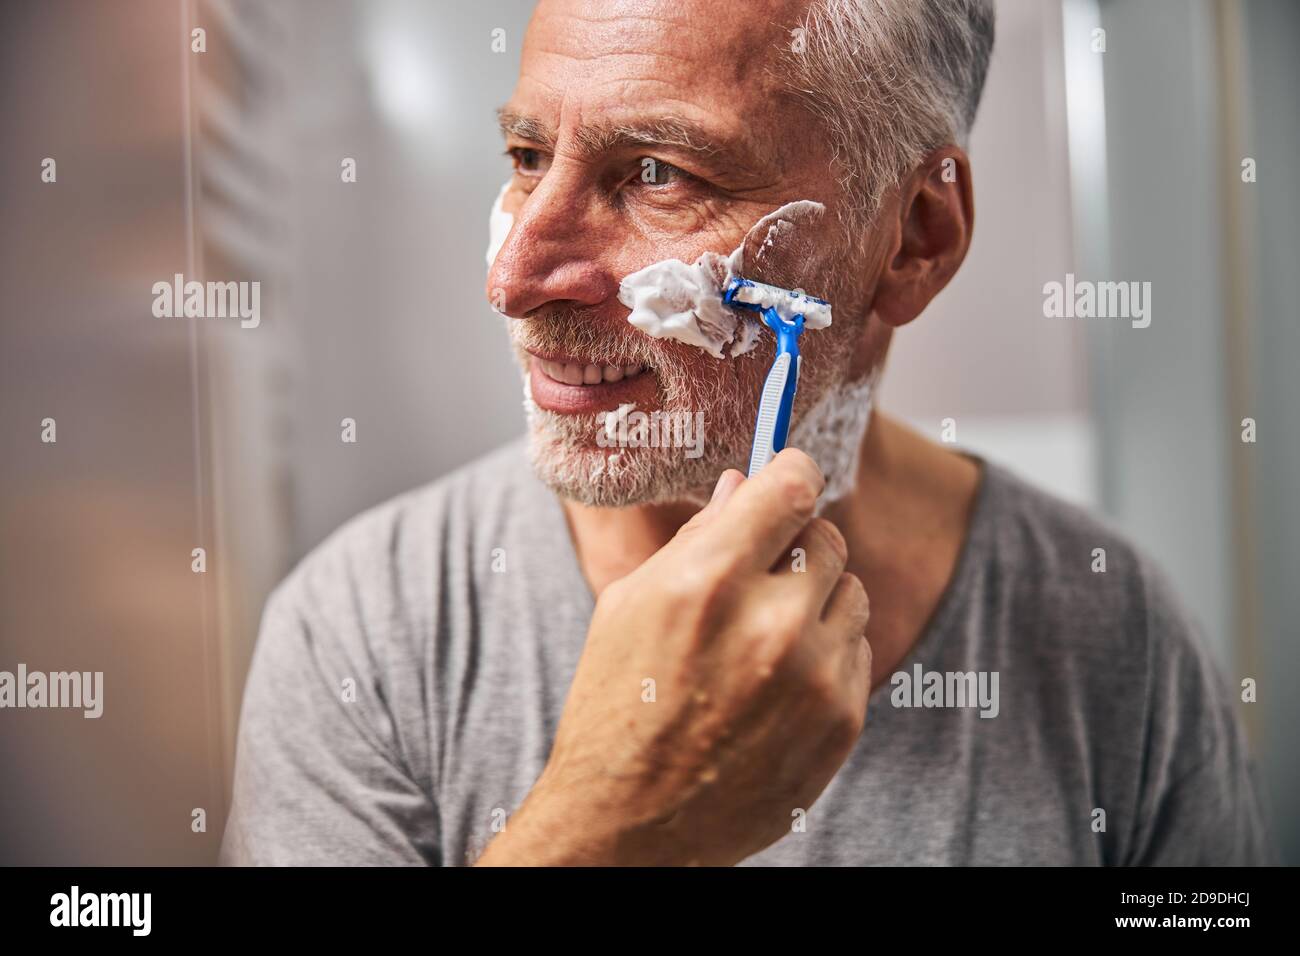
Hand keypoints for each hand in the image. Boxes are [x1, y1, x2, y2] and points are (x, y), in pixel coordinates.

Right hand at [477, 449, 870, 865]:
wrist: (629, 823)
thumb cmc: (617, 704)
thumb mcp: (630, 605)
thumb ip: (697, 538)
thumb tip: (745, 484)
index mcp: (708, 582)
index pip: (791, 487)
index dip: (793, 470)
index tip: (791, 473)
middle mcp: (771, 625)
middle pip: (829, 537)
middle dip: (798, 542)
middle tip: (763, 570)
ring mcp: (814, 678)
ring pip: (853, 593)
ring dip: (817, 598)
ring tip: (766, 633)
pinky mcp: (840, 723)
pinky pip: (857, 652)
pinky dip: (826, 654)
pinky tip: (778, 681)